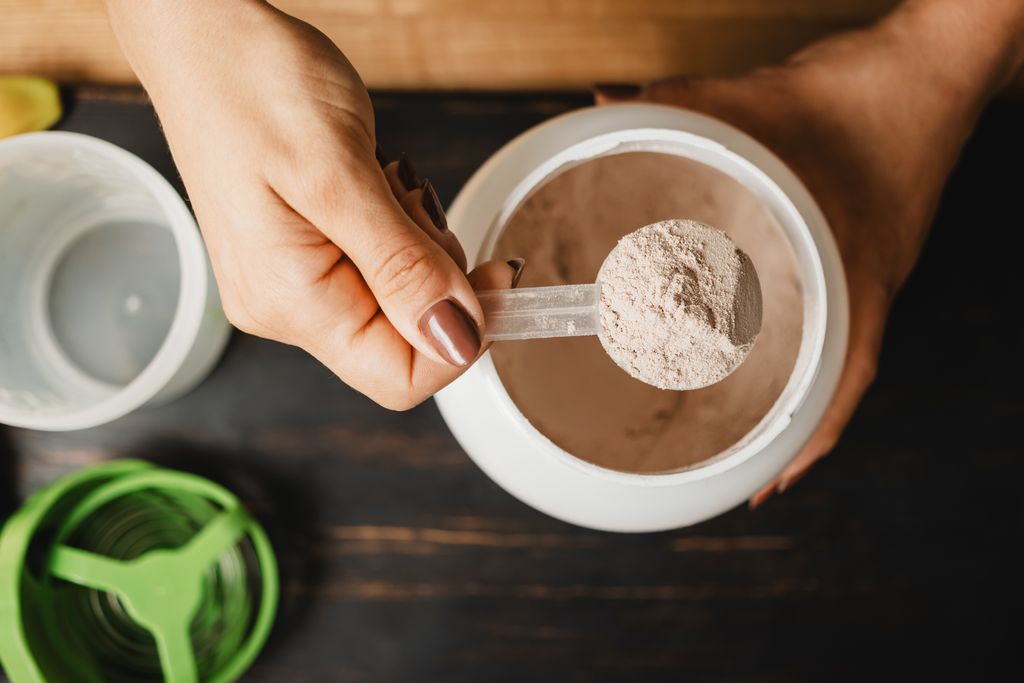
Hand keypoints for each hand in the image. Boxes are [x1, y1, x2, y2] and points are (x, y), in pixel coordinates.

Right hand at [106, 0, 518, 408]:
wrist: (201, 34)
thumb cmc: (250, 84)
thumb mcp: (339, 175)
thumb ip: (402, 268)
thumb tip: (456, 339)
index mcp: (290, 301)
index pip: (399, 377)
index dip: (462, 339)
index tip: (495, 276)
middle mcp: (286, 307)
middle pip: (405, 337)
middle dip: (436, 273)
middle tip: (410, 200)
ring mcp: (292, 281)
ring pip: (399, 297)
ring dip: (417, 241)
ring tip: (380, 180)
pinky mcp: (303, 253)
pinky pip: (379, 264)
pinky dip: (395, 226)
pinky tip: (368, 181)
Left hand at [596, 0, 1023, 502]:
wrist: (926, 74)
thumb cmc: (861, 98)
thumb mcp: (758, 103)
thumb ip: (677, 104)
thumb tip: (603, 104)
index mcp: (851, 276)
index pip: (838, 383)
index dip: (803, 443)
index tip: (766, 486)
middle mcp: (862, 288)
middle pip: (828, 381)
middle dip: (786, 431)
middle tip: (742, 472)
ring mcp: (863, 275)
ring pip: (828, 355)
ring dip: (793, 395)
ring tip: (746, 431)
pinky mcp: (857, 255)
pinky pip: (832, 320)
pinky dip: (803, 349)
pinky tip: (767, 349)